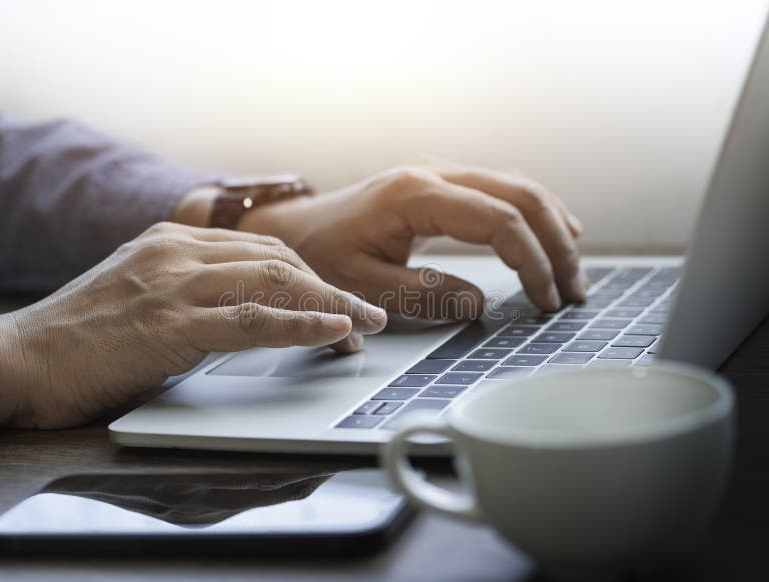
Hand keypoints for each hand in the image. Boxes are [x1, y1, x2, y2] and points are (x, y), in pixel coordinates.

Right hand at [0, 223, 385, 429]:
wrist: (19, 360)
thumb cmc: (80, 336)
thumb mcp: (140, 292)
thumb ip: (188, 286)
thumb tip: (241, 305)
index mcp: (173, 240)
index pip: (264, 249)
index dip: (311, 277)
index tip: (340, 300)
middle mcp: (178, 251)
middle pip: (279, 261)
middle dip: (332, 289)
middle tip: (369, 317)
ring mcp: (174, 284)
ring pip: (276, 284)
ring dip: (332, 306)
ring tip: (368, 327)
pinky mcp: (171, 324)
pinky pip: (253, 320)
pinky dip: (303, 324)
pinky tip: (336, 331)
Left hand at [239, 157, 586, 317]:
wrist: (298, 226)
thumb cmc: (323, 253)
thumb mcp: (364, 284)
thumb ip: (423, 295)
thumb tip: (480, 306)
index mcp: (416, 195)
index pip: (498, 220)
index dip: (531, 260)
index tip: (545, 300)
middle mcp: (434, 173)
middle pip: (521, 196)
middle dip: (555, 244)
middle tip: (572, 290)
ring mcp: (440, 172)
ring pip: (518, 186)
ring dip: (552, 227)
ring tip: (571, 272)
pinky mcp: (442, 182)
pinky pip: (502, 189)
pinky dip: (533, 213)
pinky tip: (555, 233)